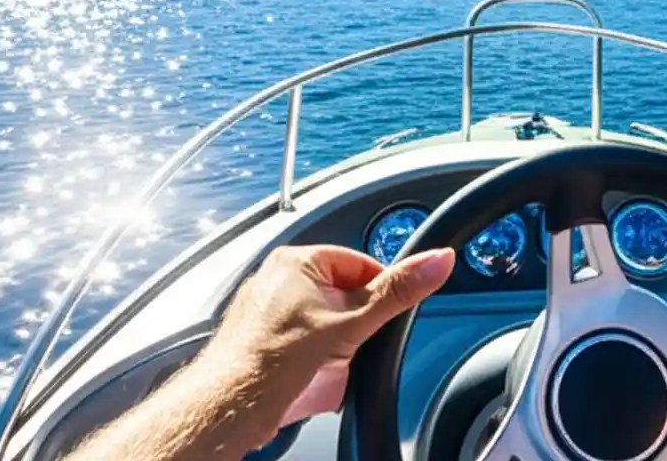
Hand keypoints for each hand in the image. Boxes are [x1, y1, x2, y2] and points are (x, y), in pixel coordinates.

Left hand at [201, 244, 454, 430]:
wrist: (230, 405)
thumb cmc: (274, 360)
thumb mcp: (353, 323)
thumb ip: (398, 292)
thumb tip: (436, 261)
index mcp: (296, 260)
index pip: (360, 263)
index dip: (378, 292)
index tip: (381, 315)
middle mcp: (275, 277)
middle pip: (342, 293)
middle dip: (353, 321)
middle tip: (350, 343)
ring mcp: (264, 307)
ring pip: (322, 318)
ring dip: (332, 340)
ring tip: (323, 361)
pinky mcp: (258, 335)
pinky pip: (300, 338)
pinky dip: (310, 355)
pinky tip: (306, 372)